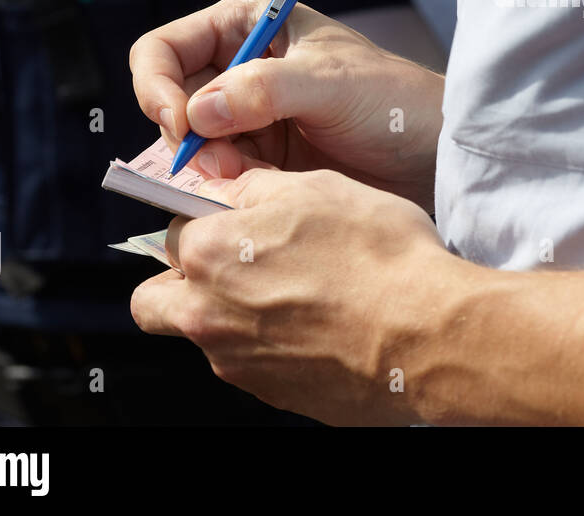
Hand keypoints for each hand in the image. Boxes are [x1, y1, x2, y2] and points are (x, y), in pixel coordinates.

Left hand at [129, 168, 452, 424]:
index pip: (172, 231)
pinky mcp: (274, 395)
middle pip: (156, 301)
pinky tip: (322, 323)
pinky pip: (254, 364)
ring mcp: (239, 363)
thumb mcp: (319, 187)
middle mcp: (208, 315)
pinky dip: (276, 345)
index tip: (234, 220)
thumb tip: (235, 188)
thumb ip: (258, 187)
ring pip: (208, 335)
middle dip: (180, 282)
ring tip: (300, 293)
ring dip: (234, 314)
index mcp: (210, 254)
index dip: (207, 220)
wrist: (427, 334)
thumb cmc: (379, 257)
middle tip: (234, 265)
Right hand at [130, 0, 444, 207]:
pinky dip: (225, 188)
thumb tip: (197, 114)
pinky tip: (258, 191)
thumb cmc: (394, 102)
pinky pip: (217, 176)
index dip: (158, 86)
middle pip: (170, 101)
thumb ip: (263, 90)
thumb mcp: (332, 84)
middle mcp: (239, 67)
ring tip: (250, 178)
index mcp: (248, 26)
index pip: (165, 49)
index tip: (181, 124)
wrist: (435, 156)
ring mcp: (247, 116)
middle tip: (220, 163)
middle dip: (184, 135)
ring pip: (190, 145)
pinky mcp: (261, 160)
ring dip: (207, 166)